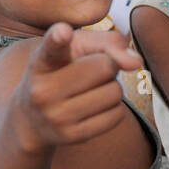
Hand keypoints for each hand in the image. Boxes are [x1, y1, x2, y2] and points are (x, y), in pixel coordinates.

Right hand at [14, 23, 142, 153]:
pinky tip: (93, 107)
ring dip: (112, 87)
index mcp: (42, 62)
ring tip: (91, 89)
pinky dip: (113, 108)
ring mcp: (56, 117)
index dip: (58, 37)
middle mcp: (44, 90)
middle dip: (108, 66)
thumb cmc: (62, 72)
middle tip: (90, 73)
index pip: (52, 48)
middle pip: (105, 66)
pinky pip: (117, 115)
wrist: (31, 119)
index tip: (63, 32)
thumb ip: (108, 42)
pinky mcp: (72, 136)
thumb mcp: (76, 48)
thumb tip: (136, 62)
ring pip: (115, 92)